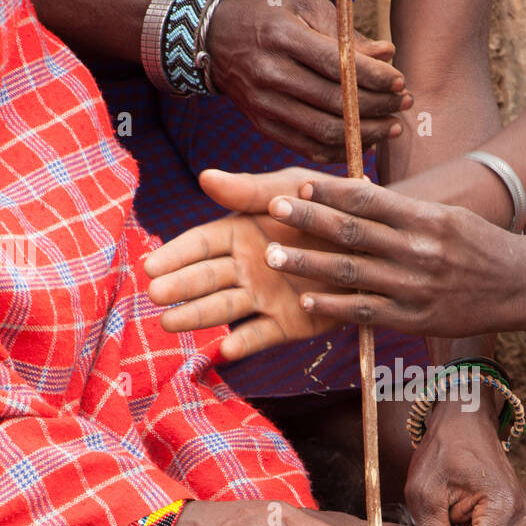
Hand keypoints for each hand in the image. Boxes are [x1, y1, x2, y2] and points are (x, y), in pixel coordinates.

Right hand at [145, 168, 349, 358]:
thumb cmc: (327, 206)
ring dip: (197, 316)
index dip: (175, 254)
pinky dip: (243, 344)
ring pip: (224, 308)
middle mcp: (245, 269)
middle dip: (179, 287)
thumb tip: (205, 175)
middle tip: (155, 294)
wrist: (374, 240)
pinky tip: (224, 350)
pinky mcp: (288, 324)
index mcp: (239, 234)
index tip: (150, 264)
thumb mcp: (290, 190)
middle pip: (205, 279)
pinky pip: (261, 335)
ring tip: (169, 323)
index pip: (198, 245)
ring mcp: (264, 298)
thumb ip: (249, 190)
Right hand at [208, 0, 409, 161]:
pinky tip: (364, 141)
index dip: (373, 78)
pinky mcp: (264, 127)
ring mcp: (265, 105)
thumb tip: (387, 54)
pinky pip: (309, 148)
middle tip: (403, 104)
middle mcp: (271, 73)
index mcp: (282, 37)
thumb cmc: (267, 18)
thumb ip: (346, 34)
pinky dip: (341, 150)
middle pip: (335, 102)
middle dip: (378, 107)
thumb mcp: (304, 9)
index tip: (399, 82)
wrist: (215, 41)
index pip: (337, 65)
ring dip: (366, 133)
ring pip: (325, 130)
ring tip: (392, 126)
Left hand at [260, 177, 525, 336]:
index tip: (297, 185)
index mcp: (425, 218)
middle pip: (352, 230)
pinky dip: (335, 306)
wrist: (521, 285)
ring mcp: (415, 286)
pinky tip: (308, 302)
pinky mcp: (416, 318)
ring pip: (352, 272)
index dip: (330, 191)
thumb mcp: (447, 217)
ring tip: (273, 256)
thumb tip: (357, 195)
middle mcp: (418, 249)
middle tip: (272, 209)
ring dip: (308, 263)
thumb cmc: (480, 246)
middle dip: (309, 219)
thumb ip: (404, 211)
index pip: (368, 198)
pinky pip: (368, 311)